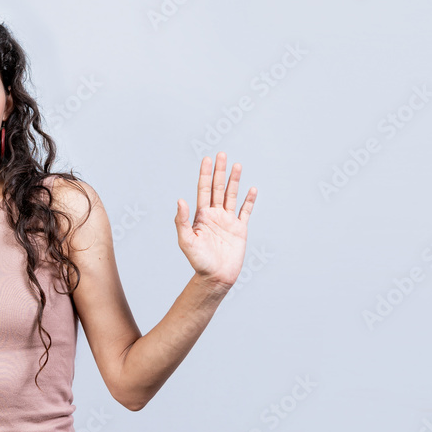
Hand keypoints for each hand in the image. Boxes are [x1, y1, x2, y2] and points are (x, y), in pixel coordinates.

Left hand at [174, 152, 256, 289]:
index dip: (205, 174)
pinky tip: (251, 189)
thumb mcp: (186, 240)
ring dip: (234, 181)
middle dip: (219, 171)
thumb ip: (182, 220)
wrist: (215, 277)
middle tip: (221, 154)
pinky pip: (245, 212)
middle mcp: (214, 215)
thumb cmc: (198, 261)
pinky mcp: (239, 230)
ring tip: (237, 165)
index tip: (206, 159)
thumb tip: (180, 200)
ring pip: (231, 196)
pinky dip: (249, 200)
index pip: (203, 190)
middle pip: (218, 188)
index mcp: (201, 216)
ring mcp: (227, 221)